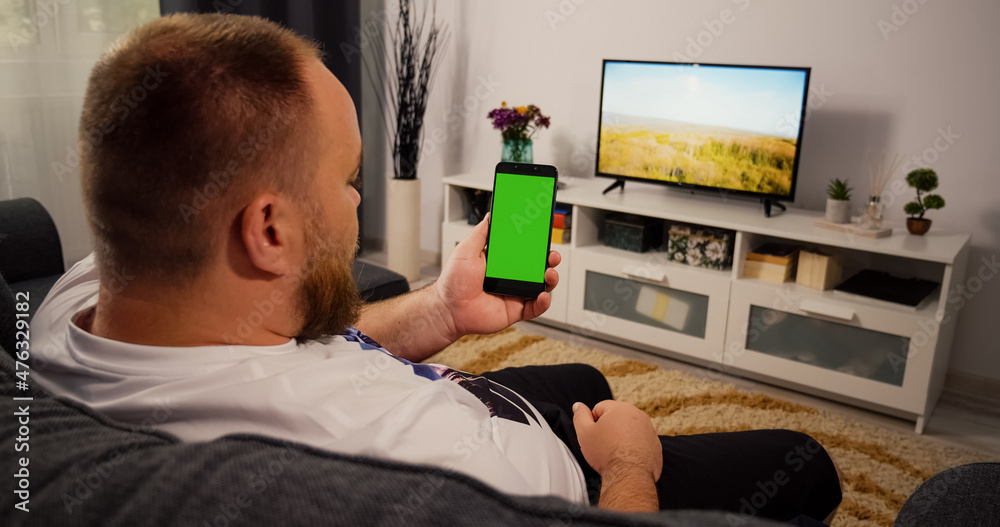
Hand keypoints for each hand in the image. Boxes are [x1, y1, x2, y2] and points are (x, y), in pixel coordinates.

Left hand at [433, 213, 560, 337]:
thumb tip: (491, 216)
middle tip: (552, 254)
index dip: (535, 243)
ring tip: (549, 273)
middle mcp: (511, 276)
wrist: (448, 309)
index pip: (524, 249)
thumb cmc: (453, 282)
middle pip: (537, 266)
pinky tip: (542, 295)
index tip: (543, 233)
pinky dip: (543, 302)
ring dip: (551, 278)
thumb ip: (481, 233)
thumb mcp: (466, 250)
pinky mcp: (516, 310)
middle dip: (549, 259)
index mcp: (501, 261)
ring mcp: (515, 293)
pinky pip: (535, 308)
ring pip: (541, 286)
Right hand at [572, 400, 662, 481]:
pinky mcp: (656, 444)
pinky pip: (640, 442)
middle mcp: (638, 415)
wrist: (629, 477)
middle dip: (608, 429)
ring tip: (615, 453)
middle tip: (603, 445)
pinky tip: (626, 458)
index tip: (594, 436)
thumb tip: (578, 406)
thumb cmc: (607, 454)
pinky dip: (633, 448)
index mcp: (621, 408)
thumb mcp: (584, 433)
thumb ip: (580, 416)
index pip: (600, 408)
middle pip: (616, 418)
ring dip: (621, 438)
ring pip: (629, 430)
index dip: (593, 423)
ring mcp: (649, 430)